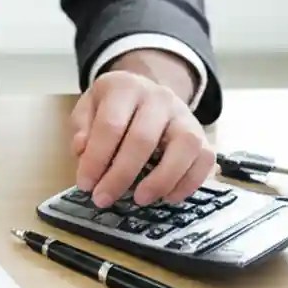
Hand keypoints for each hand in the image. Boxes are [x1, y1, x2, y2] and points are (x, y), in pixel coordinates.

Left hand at [70, 51, 213, 208]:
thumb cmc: (114, 108)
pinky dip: (188, 183)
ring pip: (183, 147)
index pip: (111, 125)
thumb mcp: (88, 109)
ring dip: (161, 179)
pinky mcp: (203, 135)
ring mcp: (185, 116)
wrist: (147, 94)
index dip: (96, 159)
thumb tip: (82, 150)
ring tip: (140, 199)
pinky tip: (167, 197)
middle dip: (121, 175)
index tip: (85, 184)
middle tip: (103, 199)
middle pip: (143, 139)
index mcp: (126, 88)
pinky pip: (205, 159)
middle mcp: (160, 98)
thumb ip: (82, 128)